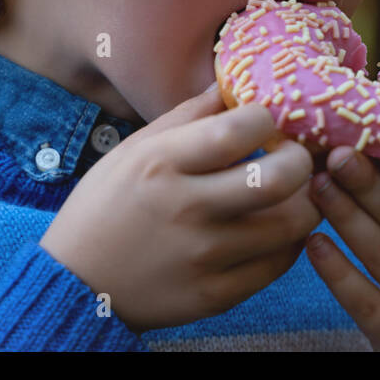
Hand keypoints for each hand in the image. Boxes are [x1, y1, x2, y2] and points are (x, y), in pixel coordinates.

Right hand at [39, 86, 319, 333]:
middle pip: (278, 178)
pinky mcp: (214, 296)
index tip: (267, 122)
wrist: (76, 285)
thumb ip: (187, 117)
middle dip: (301, 161)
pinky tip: (274, 231)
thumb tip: (230, 83)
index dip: (267, 118)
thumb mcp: (133, 150)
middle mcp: (185, 209)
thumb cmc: (106, 207)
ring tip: (293, 195)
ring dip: (303, 204)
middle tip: (295, 158)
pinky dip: (287, 244)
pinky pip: (277, 266)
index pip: (239, 129)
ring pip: (290, 226)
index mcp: (161, 164)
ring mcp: (202, 257)